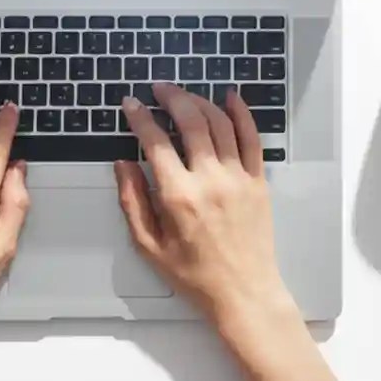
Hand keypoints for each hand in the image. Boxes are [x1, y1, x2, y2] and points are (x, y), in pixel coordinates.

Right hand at [115, 82, 297, 327]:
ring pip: (220, 123)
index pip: (155, 142)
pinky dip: (241, 114)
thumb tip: (122, 165)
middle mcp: (210, 180)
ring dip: (200, 100)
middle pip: (191, 121)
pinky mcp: (258, 181)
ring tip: (184, 93)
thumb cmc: (193, 274)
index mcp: (179, 197)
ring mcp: (238, 178)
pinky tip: (230, 98)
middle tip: (158, 88)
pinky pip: (251, 138)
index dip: (140, 117)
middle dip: (171, 97)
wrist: (243, 292)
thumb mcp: (149, 245)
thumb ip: (132, 201)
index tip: (131, 104)